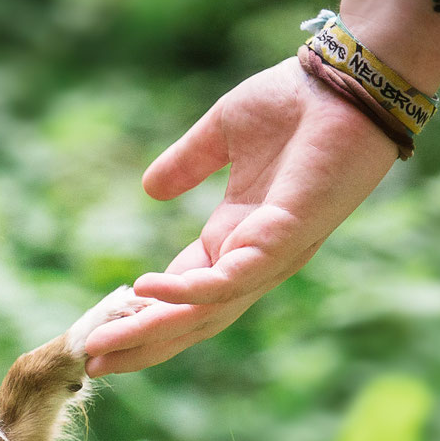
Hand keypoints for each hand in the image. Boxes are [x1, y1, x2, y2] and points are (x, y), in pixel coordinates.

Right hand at [83, 56, 399, 375]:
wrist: (346, 79)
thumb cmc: (295, 100)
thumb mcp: (223, 132)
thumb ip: (187, 163)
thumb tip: (150, 189)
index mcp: (239, 235)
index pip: (186, 290)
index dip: (143, 310)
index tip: (100, 327)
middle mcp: (255, 256)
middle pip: (193, 317)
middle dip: (143, 340)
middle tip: (93, 361)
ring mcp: (271, 254)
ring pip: (206, 312)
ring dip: (153, 330)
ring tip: (104, 345)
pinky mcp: (285, 240)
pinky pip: (229, 280)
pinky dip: (187, 292)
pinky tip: (146, 289)